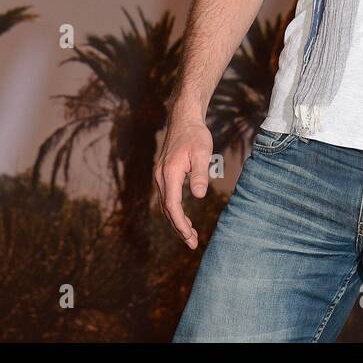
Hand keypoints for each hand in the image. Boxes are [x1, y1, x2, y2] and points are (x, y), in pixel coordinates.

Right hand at [153, 115, 213, 249]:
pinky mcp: (163, 174)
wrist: (183, 119)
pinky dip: (175, 211)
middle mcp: (161, 176)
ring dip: (177, 221)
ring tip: (191, 235)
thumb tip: (198, 196)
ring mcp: (160, 175)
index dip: (180, 224)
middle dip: (179, 228)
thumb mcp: (202, 153)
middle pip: (167, 209)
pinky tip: (184, 218)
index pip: (172, 205)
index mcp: (170, 173)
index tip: (190, 238)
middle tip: (193, 243)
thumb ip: (199, 174)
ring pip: (166, 205)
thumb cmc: (195, 135)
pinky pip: (167, 197)